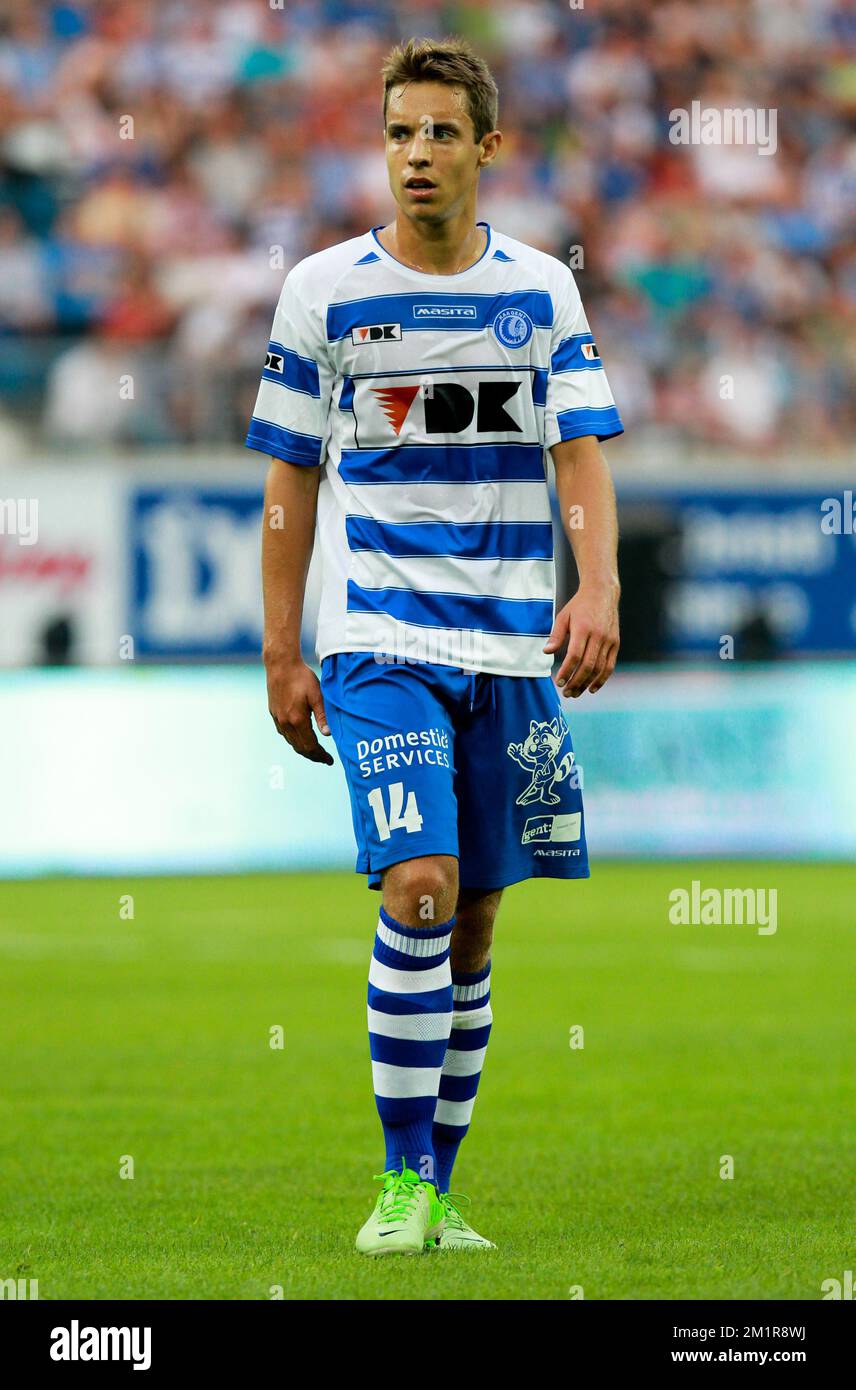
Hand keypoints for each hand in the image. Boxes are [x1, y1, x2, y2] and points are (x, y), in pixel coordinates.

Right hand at [265, 653, 333, 764]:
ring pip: (291, 742)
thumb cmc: (302, 677)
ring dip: (303, 749)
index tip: (329, 760)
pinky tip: (301, 738)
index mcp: (297, 720)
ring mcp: (278, 719)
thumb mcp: (317, 695)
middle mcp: (285, 723)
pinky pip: (285, 734)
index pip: (310, 746)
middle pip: (300, 748)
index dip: (320, 755)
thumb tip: (328, 735)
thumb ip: (323, 716)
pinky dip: (294, 740)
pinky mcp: (274, 714)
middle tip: (324, 759)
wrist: (280, 665)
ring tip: (315, 751)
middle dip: (313, 756)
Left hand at [543, 583, 618, 697]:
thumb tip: (546, 652)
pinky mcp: (616, 643)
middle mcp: (598, 635)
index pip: (575, 656)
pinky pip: (609, 665)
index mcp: (583, 628)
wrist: (602, 593)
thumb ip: (556, 635)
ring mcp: (609, 640)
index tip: (559, 682)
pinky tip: (592, 688)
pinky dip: (602, 679)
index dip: (567, 671)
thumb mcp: (563, 617)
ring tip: (575, 693)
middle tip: (566, 693)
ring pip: (599, 668)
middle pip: (588, 665)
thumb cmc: (579, 606)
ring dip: (587, 684)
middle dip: (576, 682)